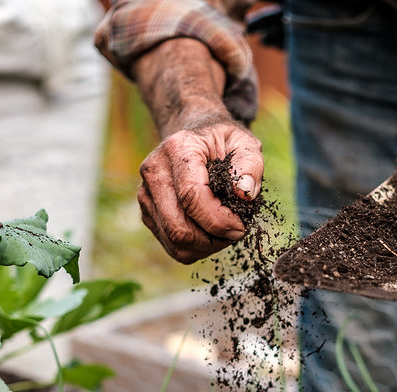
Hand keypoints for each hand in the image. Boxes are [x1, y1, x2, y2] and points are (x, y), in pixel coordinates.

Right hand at [138, 120, 262, 263]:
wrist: (195, 137)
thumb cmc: (223, 142)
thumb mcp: (243, 142)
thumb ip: (250, 165)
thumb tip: (244, 193)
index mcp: (178, 149)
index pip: (191, 196)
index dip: (218, 220)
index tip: (241, 226)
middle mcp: (154, 171)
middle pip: (178, 226)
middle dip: (212, 239)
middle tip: (236, 233)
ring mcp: (146, 194)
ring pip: (174, 241)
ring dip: (205, 247)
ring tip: (225, 234)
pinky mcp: (147, 212)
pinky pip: (172, 246)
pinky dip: (196, 249)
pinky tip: (211, 235)